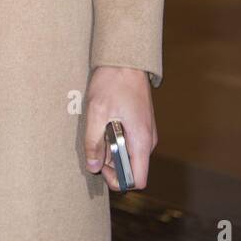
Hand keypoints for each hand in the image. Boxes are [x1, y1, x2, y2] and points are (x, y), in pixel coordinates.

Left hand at [83, 66, 157, 191]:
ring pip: (128, 154)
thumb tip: (93, 166)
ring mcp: (145, 133)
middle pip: (131, 168)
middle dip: (111, 163)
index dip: (119, 180)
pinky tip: (104, 123)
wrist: (126, 60)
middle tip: (95, 143)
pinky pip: (128, 142)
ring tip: (98, 128)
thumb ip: (93, 142)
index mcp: (141, 141)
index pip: (138, 180)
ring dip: (111, 149)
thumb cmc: (113, 83)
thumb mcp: (96, 112)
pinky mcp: (140, 125)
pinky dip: (115, 139)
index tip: (102, 166)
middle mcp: (147, 141)